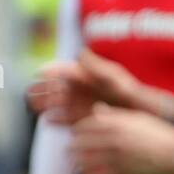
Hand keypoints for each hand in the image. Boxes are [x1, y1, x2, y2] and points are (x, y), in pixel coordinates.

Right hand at [27, 48, 142, 124]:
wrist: (140, 113)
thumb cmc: (130, 93)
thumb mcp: (114, 79)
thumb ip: (97, 68)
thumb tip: (80, 53)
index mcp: (83, 75)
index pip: (60, 70)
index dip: (49, 70)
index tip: (40, 73)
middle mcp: (76, 89)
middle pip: (51, 87)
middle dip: (40, 89)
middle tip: (33, 92)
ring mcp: (76, 104)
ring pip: (52, 103)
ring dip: (42, 104)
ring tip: (37, 107)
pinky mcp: (78, 119)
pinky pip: (61, 119)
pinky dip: (54, 120)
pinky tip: (49, 120)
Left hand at [71, 103, 173, 173]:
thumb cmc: (159, 134)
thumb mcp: (137, 118)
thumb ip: (114, 115)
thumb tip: (96, 109)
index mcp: (115, 124)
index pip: (81, 127)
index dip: (78, 133)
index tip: (81, 138)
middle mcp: (112, 140)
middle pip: (77, 145)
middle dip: (75, 149)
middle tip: (78, 153)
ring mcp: (116, 158)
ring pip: (82, 163)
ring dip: (81, 165)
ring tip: (85, 165)